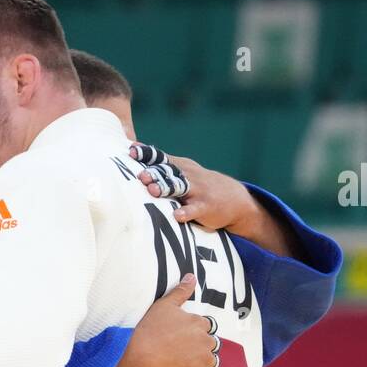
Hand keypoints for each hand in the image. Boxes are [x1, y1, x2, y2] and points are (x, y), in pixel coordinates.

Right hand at [123, 274, 219, 366]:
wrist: (140, 357)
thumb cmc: (149, 330)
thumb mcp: (163, 306)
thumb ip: (180, 291)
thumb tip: (192, 276)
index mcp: (199, 323)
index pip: (206, 327)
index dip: (194, 332)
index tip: (181, 337)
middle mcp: (206, 340)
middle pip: (210, 344)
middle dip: (200, 348)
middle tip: (181, 352)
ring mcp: (204, 360)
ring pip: (211, 362)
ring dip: (203, 364)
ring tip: (185, 365)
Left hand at [131, 147, 263, 238]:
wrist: (234, 198)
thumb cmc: (199, 185)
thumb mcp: (183, 172)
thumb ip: (161, 166)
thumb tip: (134, 155)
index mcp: (180, 167)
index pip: (161, 158)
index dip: (147, 154)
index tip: (131, 151)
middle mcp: (188, 175)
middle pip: (168, 172)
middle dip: (154, 173)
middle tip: (141, 176)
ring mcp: (198, 191)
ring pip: (180, 187)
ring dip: (167, 188)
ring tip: (154, 191)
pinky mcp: (206, 207)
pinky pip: (195, 209)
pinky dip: (187, 212)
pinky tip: (178, 215)